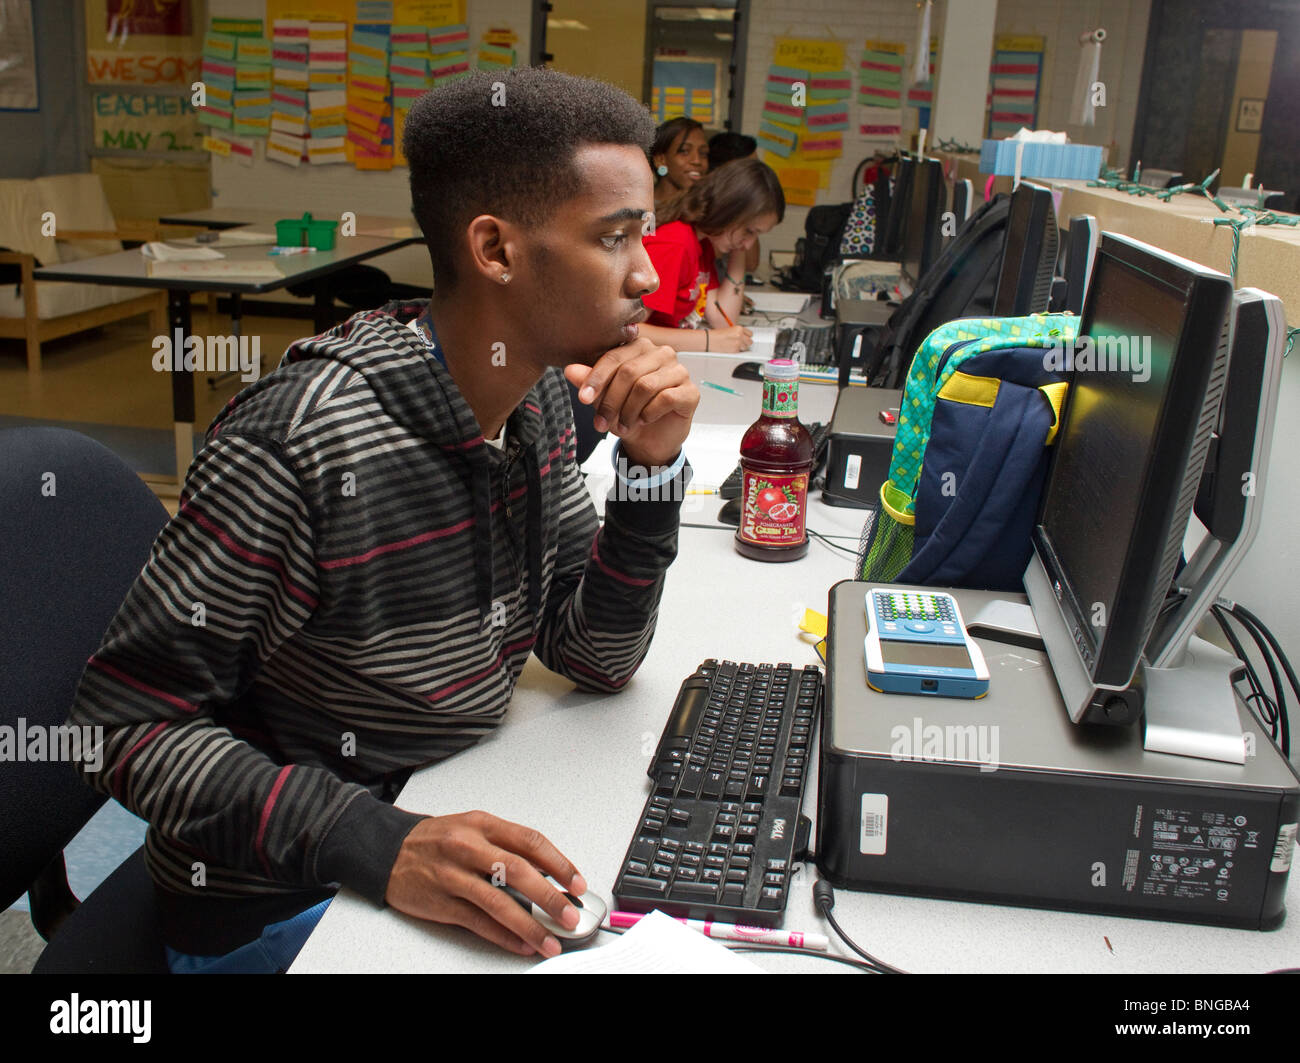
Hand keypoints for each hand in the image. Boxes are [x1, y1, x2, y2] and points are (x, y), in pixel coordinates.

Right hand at [385, 811, 586, 957]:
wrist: (387, 850)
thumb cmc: (435, 840)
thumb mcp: (472, 828)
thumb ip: (506, 846)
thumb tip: (547, 872)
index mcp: (483, 824)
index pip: (530, 841)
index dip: (559, 863)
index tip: (577, 883)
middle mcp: (468, 847)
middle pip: (518, 871)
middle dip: (550, 896)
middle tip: (570, 914)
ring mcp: (453, 875)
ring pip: (498, 902)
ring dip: (529, 924)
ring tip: (550, 939)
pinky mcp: (440, 902)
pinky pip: (477, 922)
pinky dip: (503, 936)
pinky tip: (520, 944)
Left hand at [565, 336, 699, 469]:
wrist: (650, 439)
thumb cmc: (627, 411)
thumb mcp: (603, 398)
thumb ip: (589, 382)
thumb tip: (569, 370)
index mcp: (639, 347)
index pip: (614, 357)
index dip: (596, 378)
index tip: (583, 398)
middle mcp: (662, 353)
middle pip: (629, 372)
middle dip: (611, 401)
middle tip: (601, 423)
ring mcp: (679, 371)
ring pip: (645, 386)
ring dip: (628, 411)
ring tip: (621, 426)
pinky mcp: (690, 392)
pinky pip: (666, 398)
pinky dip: (649, 413)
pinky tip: (644, 420)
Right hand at [706, 325, 752, 353]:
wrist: (709, 340)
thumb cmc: (716, 335)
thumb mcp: (730, 329)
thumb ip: (738, 332)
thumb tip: (744, 337)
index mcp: (739, 329)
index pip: (750, 334)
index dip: (747, 336)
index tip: (745, 337)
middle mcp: (740, 336)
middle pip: (750, 341)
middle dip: (746, 342)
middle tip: (740, 342)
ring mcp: (738, 344)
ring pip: (745, 348)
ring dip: (741, 347)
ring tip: (734, 345)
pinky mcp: (735, 351)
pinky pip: (739, 352)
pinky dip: (736, 351)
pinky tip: (730, 348)